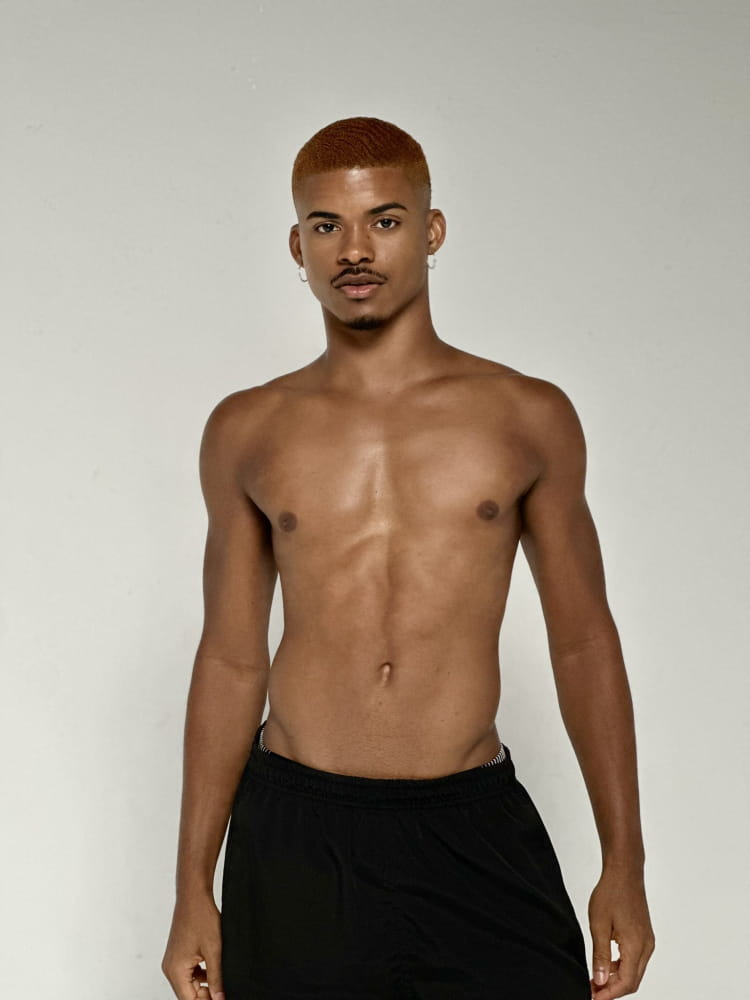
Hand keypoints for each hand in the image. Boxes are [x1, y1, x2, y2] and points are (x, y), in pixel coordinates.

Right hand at [161, 892, 225, 999]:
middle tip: (223, 991)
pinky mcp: (178, 955)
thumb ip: (216, 978)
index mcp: (176, 970)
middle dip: (206, 995)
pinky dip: (200, 976)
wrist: (194, 896)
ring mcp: (173, 962)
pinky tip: (213, 970)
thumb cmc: (201, 917)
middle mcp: (170, 968)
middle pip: (189, 995)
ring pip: (189, 985)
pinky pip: (189, 973)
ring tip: (220, 980)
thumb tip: (220, 998)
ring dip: (204, 986)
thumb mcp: (214, 951)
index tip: (221, 998)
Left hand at [588, 866, 654, 997]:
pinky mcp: (644, 936)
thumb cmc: (611, 893)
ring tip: (596, 979)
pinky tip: (606, 965)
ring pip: (634, 972)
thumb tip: (599, 980)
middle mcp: (646, 947)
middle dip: (613, 990)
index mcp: (636, 946)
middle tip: (592, 991)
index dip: (609, 994)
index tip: (593, 997)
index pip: (625, 983)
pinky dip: (622, 967)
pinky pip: (635, 960)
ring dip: (617, 979)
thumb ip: (600, 955)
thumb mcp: (598, 925)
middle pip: (632, 981)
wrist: (624, 872)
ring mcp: (647, 941)